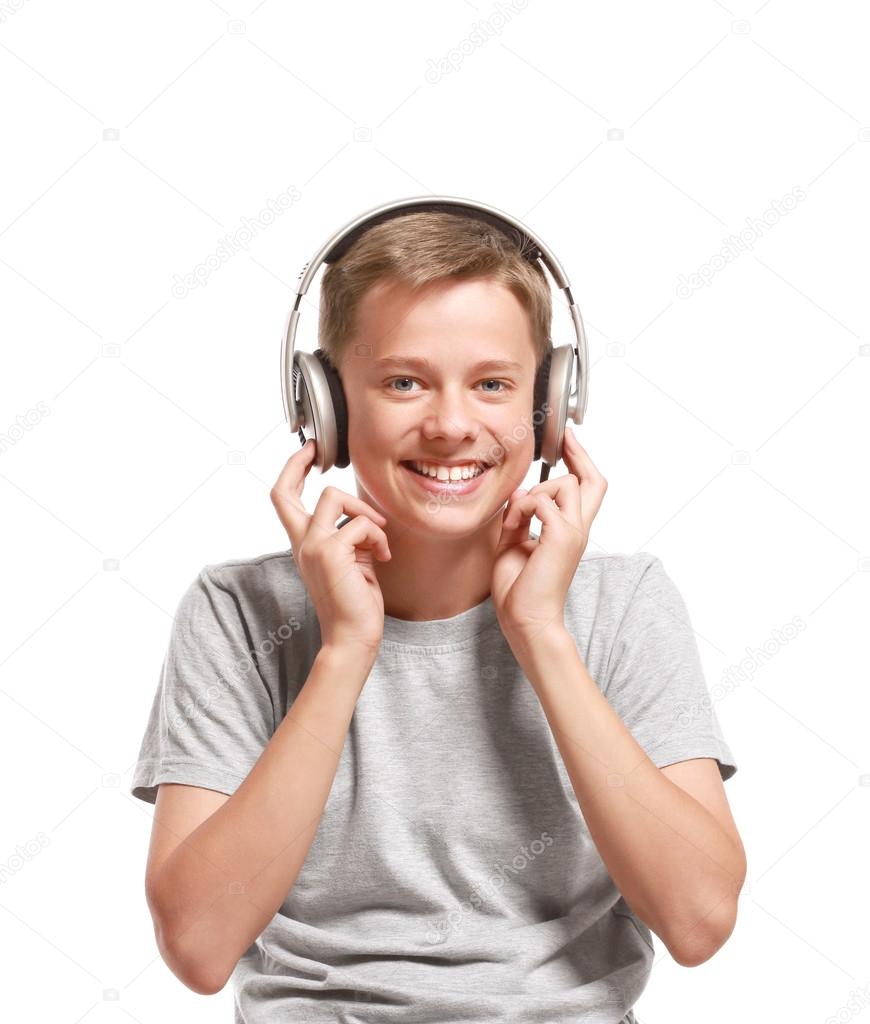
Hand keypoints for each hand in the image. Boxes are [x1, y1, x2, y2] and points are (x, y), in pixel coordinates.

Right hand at [270, 439, 390, 660]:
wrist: (354, 636)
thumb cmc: (356, 602)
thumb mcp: (352, 560)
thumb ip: (350, 536)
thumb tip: (364, 517)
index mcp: (304, 544)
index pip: (283, 501)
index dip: (291, 471)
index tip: (307, 451)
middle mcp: (302, 543)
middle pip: (287, 490)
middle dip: (301, 464)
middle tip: (317, 452)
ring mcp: (313, 546)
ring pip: (333, 496)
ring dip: (364, 511)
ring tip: (378, 538)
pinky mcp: (331, 552)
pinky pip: (361, 523)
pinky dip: (378, 536)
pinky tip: (384, 557)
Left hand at [491, 429, 606, 647]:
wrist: (526, 620)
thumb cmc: (520, 590)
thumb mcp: (513, 544)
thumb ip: (518, 518)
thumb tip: (518, 494)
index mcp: (570, 531)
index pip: (589, 488)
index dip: (582, 460)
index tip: (570, 440)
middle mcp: (578, 529)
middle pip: (592, 480)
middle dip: (576, 457)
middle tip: (563, 442)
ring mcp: (573, 533)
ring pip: (565, 484)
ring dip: (534, 492)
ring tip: (516, 516)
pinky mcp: (562, 537)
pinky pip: (543, 500)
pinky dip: (523, 506)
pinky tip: (512, 526)